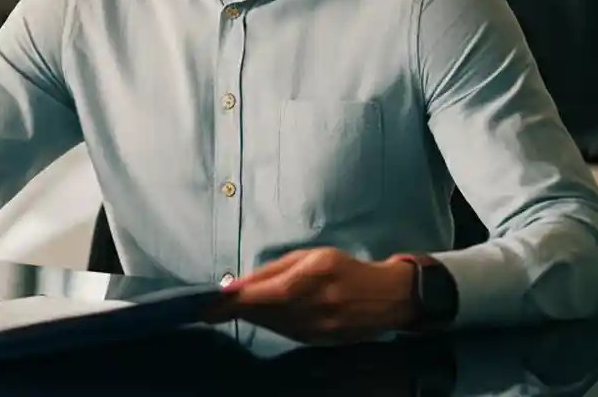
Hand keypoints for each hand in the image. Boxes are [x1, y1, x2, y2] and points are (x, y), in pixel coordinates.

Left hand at [207, 247, 416, 344]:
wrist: (387, 298)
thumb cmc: (345, 268)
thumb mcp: (312, 256)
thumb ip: (275, 269)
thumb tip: (240, 284)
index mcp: (314, 276)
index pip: (267, 294)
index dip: (237, 302)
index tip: (210, 306)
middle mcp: (316, 304)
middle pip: (265, 313)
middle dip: (236, 310)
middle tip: (211, 308)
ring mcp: (319, 327)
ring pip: (272, 325)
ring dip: (250, 318)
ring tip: (231, 310)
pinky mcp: (319, 341)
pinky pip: (285, 333)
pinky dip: (268, 325)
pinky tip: (259, 317)